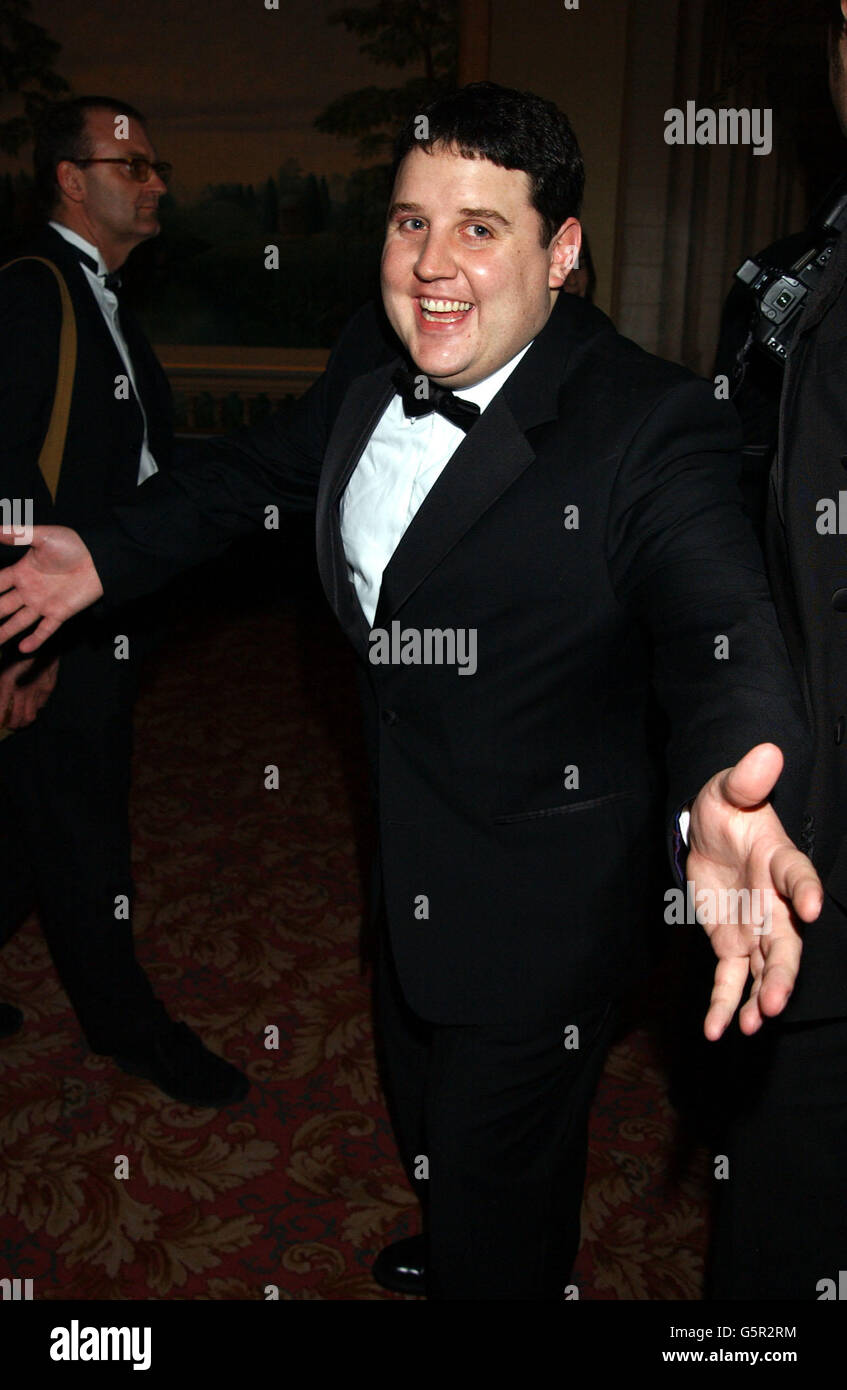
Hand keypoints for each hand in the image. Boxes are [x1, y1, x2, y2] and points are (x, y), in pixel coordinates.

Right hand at [0, 525, 102, 652]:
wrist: (99, 559)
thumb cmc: (73, 545)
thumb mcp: (44, 536)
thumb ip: (19, 534)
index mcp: (21, 572)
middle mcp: (28, 590)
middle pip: (2, 606)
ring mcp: (42, 603)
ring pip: (18, 621)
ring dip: (4, 632)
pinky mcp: (59, 613)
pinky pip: (44, 629)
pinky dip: (35, 639)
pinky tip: (22, 648)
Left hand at [0, 655, 58, 729]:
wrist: (40, 640)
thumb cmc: (17, 651)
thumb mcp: (2, 668)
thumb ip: (1, 685)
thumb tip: (0, 698)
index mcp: (6, 683)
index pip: (2, 712)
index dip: (0, 722)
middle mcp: (22, 690)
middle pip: (17, 719)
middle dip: (12, 725)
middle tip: (8, 724)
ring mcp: (36, 690)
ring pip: (30, 716)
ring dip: (23, 721)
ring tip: (19, 721)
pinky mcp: (48, 688)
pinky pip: (41, 706)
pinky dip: (34, 709)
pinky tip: (31, 706)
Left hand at [686, 742, 822, 1040]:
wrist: (706, 831)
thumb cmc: (724, 808)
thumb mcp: (727, 788)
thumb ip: (745, 779)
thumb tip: (766, 751)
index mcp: (777, 860)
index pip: (797, 875)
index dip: (805, 890)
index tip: (810, 909)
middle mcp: (774, 901)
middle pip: (785, 939)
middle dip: (782, 970)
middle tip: (775, 999)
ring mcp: (755, 927)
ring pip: (764, 967)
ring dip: (760, 995)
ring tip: (753, 1022)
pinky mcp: (732, 944)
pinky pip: (731, 979)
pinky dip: (726, 1003)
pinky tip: (719, 1029)